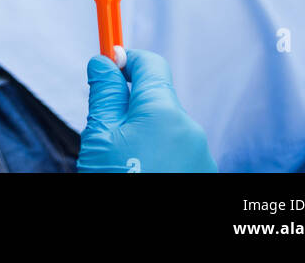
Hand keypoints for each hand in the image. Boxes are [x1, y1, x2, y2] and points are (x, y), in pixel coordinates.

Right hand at [77, 51, 217, 173]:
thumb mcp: (100, 136)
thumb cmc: (119, 183)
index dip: (125, 60)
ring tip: (122, 165)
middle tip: (105, 131)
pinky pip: (177, 155)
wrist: (149, 247)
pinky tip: (140, 177)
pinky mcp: (204, 176)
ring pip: (166, 130)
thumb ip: (103, 93)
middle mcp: (189, 128)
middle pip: (156, 99)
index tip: (106, 64)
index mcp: (164, 110)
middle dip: (130, 107)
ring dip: (144, 137)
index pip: (150, 63)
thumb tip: (103, 61)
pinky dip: (158, 159)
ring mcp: (200, 156)